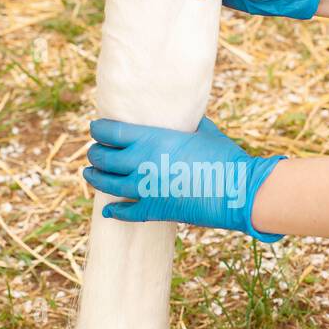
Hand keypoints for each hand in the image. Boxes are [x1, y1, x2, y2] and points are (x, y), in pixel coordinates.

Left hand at [82, 116, 285, 241]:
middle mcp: (143, 163)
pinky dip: (115, 211)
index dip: (99, 129)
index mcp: (153, 138)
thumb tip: (184, 116)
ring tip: (90, 174)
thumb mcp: (204, 131)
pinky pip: (127, 212)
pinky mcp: (155, 210)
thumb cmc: (225, 156)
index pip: (111, 131)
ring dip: (95, 178)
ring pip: (107, 184)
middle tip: (94, 152)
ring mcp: (146, 189)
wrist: (238, 190)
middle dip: (95, 154)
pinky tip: (108, 211)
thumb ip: (187, 124)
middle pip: (103, 157)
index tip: (96, 128)